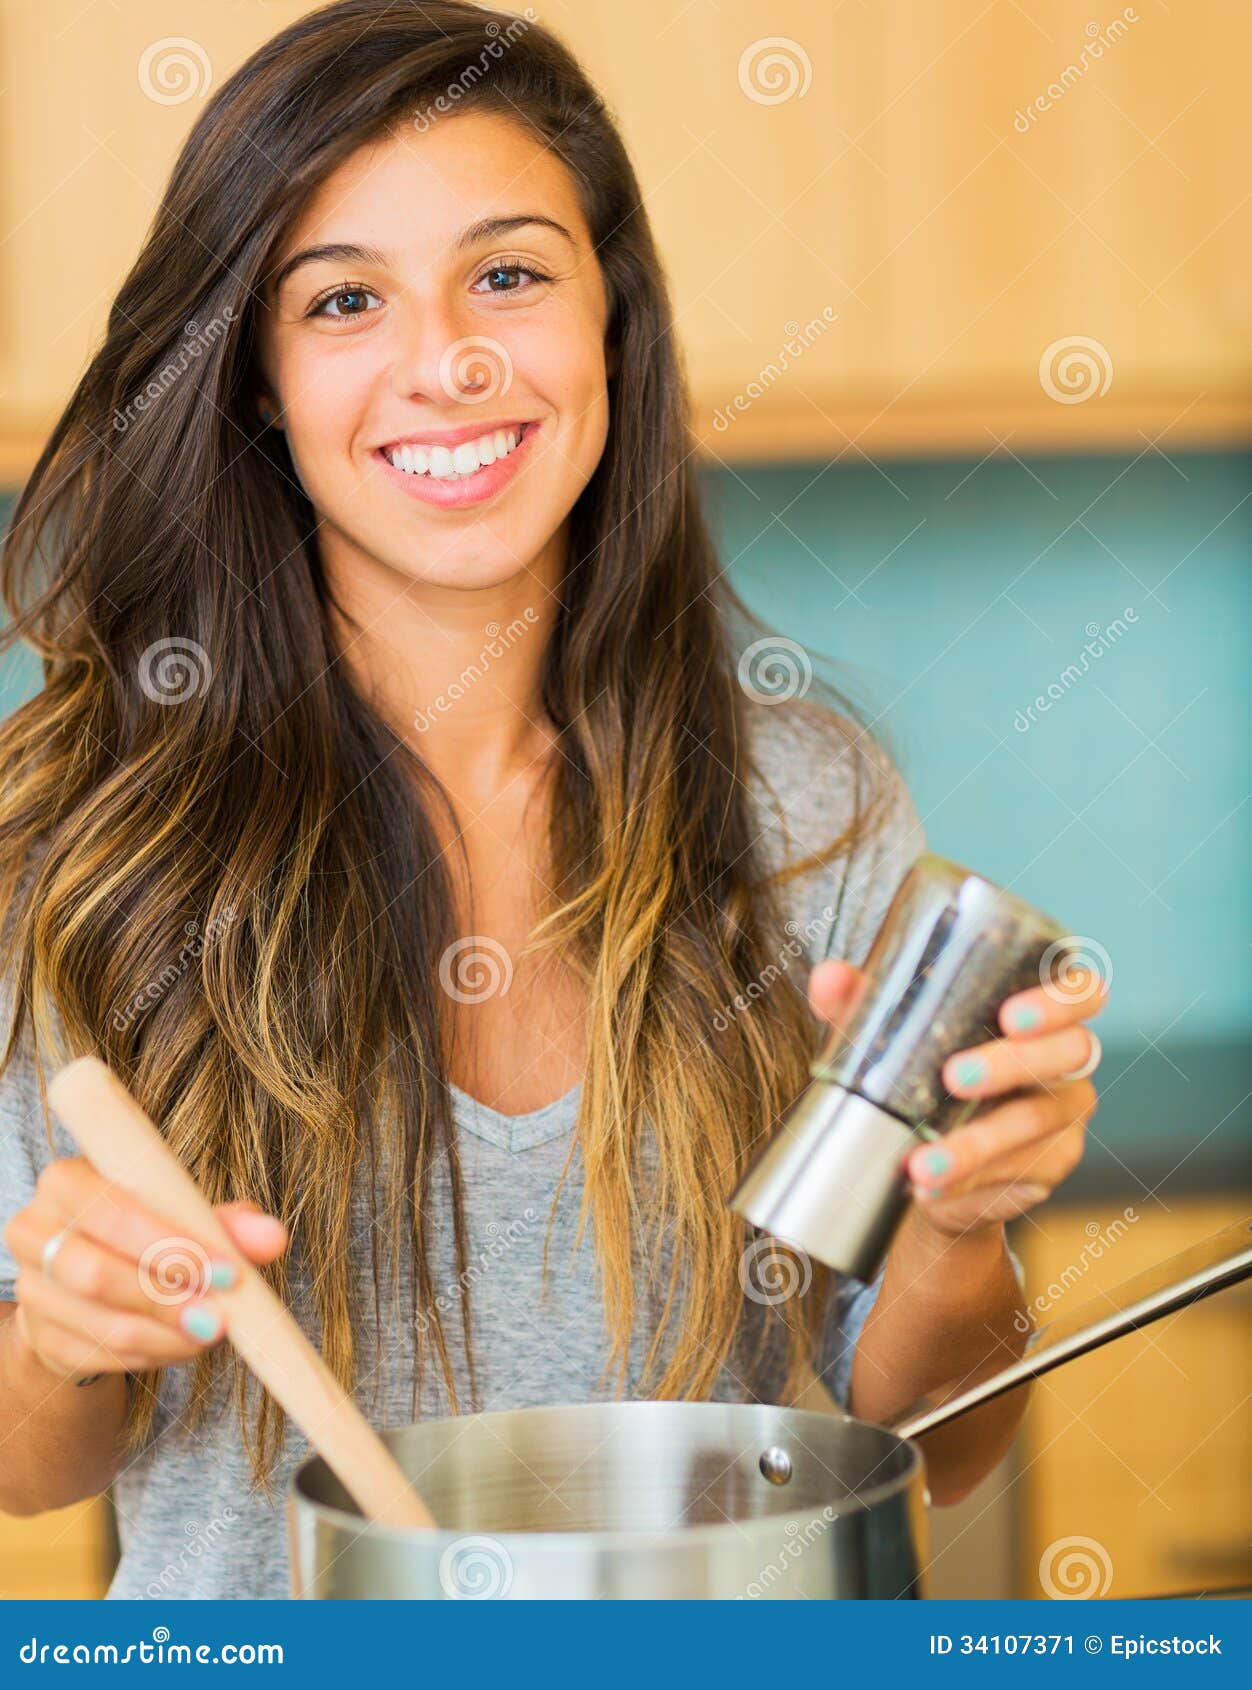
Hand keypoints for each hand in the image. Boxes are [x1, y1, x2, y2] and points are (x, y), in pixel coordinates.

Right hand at [3, 1158, 287, 1383]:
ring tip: (211, 1332)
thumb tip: (273, 1236)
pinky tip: (182, 1345)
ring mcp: (31, 1289)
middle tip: (222, 1317)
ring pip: (102, 1323)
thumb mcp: (184, 1215)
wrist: (91, 1280)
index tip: (230, 1270)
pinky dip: (151, 1356)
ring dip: (167, 1336)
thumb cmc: (144, 1231)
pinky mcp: (39, 1337)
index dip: (172, 1243)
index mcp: (66, 1180)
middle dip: (169, 1299)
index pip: (113, 1210)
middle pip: (97, 1274)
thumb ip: (227, 1223)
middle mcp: (33, 1230)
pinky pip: (100, 1357)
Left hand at [808, 957, 1106, 1237]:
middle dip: (1012, 1063)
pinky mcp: (1052, 1164)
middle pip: (1069, 1051)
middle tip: (953, 1077)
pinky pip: (1019, 1172)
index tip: (1010, 1015)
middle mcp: (1066, 1059)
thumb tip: (828, 977)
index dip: (1061, 999)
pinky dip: (969, 1180)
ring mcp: (1064, 1114)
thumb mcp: (889, 1033)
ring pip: (1036, 1121)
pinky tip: (928, 1187)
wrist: (925, 1162)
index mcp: (1039, 1011)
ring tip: (923, 1160)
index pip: (1082, 990)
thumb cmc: (919, 1072)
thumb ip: (862, 1001)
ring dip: (978, 1142)